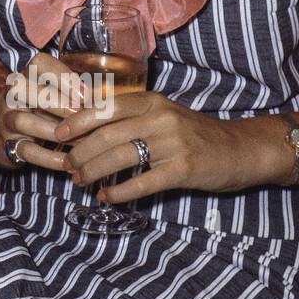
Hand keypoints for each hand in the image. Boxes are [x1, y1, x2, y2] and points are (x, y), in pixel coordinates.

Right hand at [0, 52, 82, 174]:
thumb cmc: (36, 111)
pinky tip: (69, 163)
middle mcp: (11, 94)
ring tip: (79, 141)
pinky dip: (49, 158)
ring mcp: (5, 118)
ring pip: (22, 120)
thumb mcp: (50, 97)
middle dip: (56, 101)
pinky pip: (26, 150)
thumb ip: (73, 96)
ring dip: (53, 131)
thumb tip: (109, 102)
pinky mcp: (5, 144)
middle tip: (82, 114)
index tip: (86, 93)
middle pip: (24, 88)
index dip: (62, 75)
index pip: (38, 64)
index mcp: (26, 76)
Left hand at [54, 92, 283, 202]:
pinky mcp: (184, 169)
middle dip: (80, 152)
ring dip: (94, 171)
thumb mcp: (162, 115)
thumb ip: (131, 118)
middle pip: (107, 134)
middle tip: (65, 165)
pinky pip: (143, 182)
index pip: (105, 107)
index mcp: (151, 101)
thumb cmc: (194, 133)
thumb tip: (87, 130)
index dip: (77, 121)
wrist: (241, 149)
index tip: (57, 134)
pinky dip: (120, 191)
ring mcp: (173, 143)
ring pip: (120, 157)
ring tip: (79, 181)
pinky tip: (105, 197)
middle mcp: (160, 118)